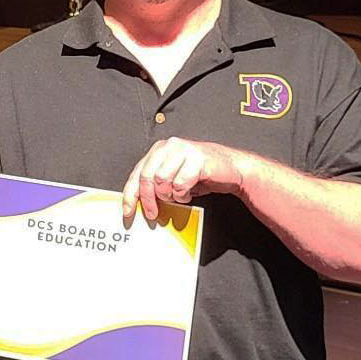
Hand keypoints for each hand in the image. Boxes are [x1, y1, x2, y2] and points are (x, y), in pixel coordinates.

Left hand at [122, 137, 246, 223]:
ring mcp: (183, 150)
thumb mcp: (174, 177)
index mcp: (159, 150)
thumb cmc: (202, 174)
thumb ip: (157, 184)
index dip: (130, 194)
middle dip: (148, 199)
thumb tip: (139, 203)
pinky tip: (189, 193)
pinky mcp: (196, 159)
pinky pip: (180, 183)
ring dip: (169, 195)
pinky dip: (183, 194)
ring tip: (178, 196)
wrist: (232, 169)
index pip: (138, 172)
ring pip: (162, 180)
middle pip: (147, 176)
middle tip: (153, 213)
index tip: (128, 211)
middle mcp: (169, 146)